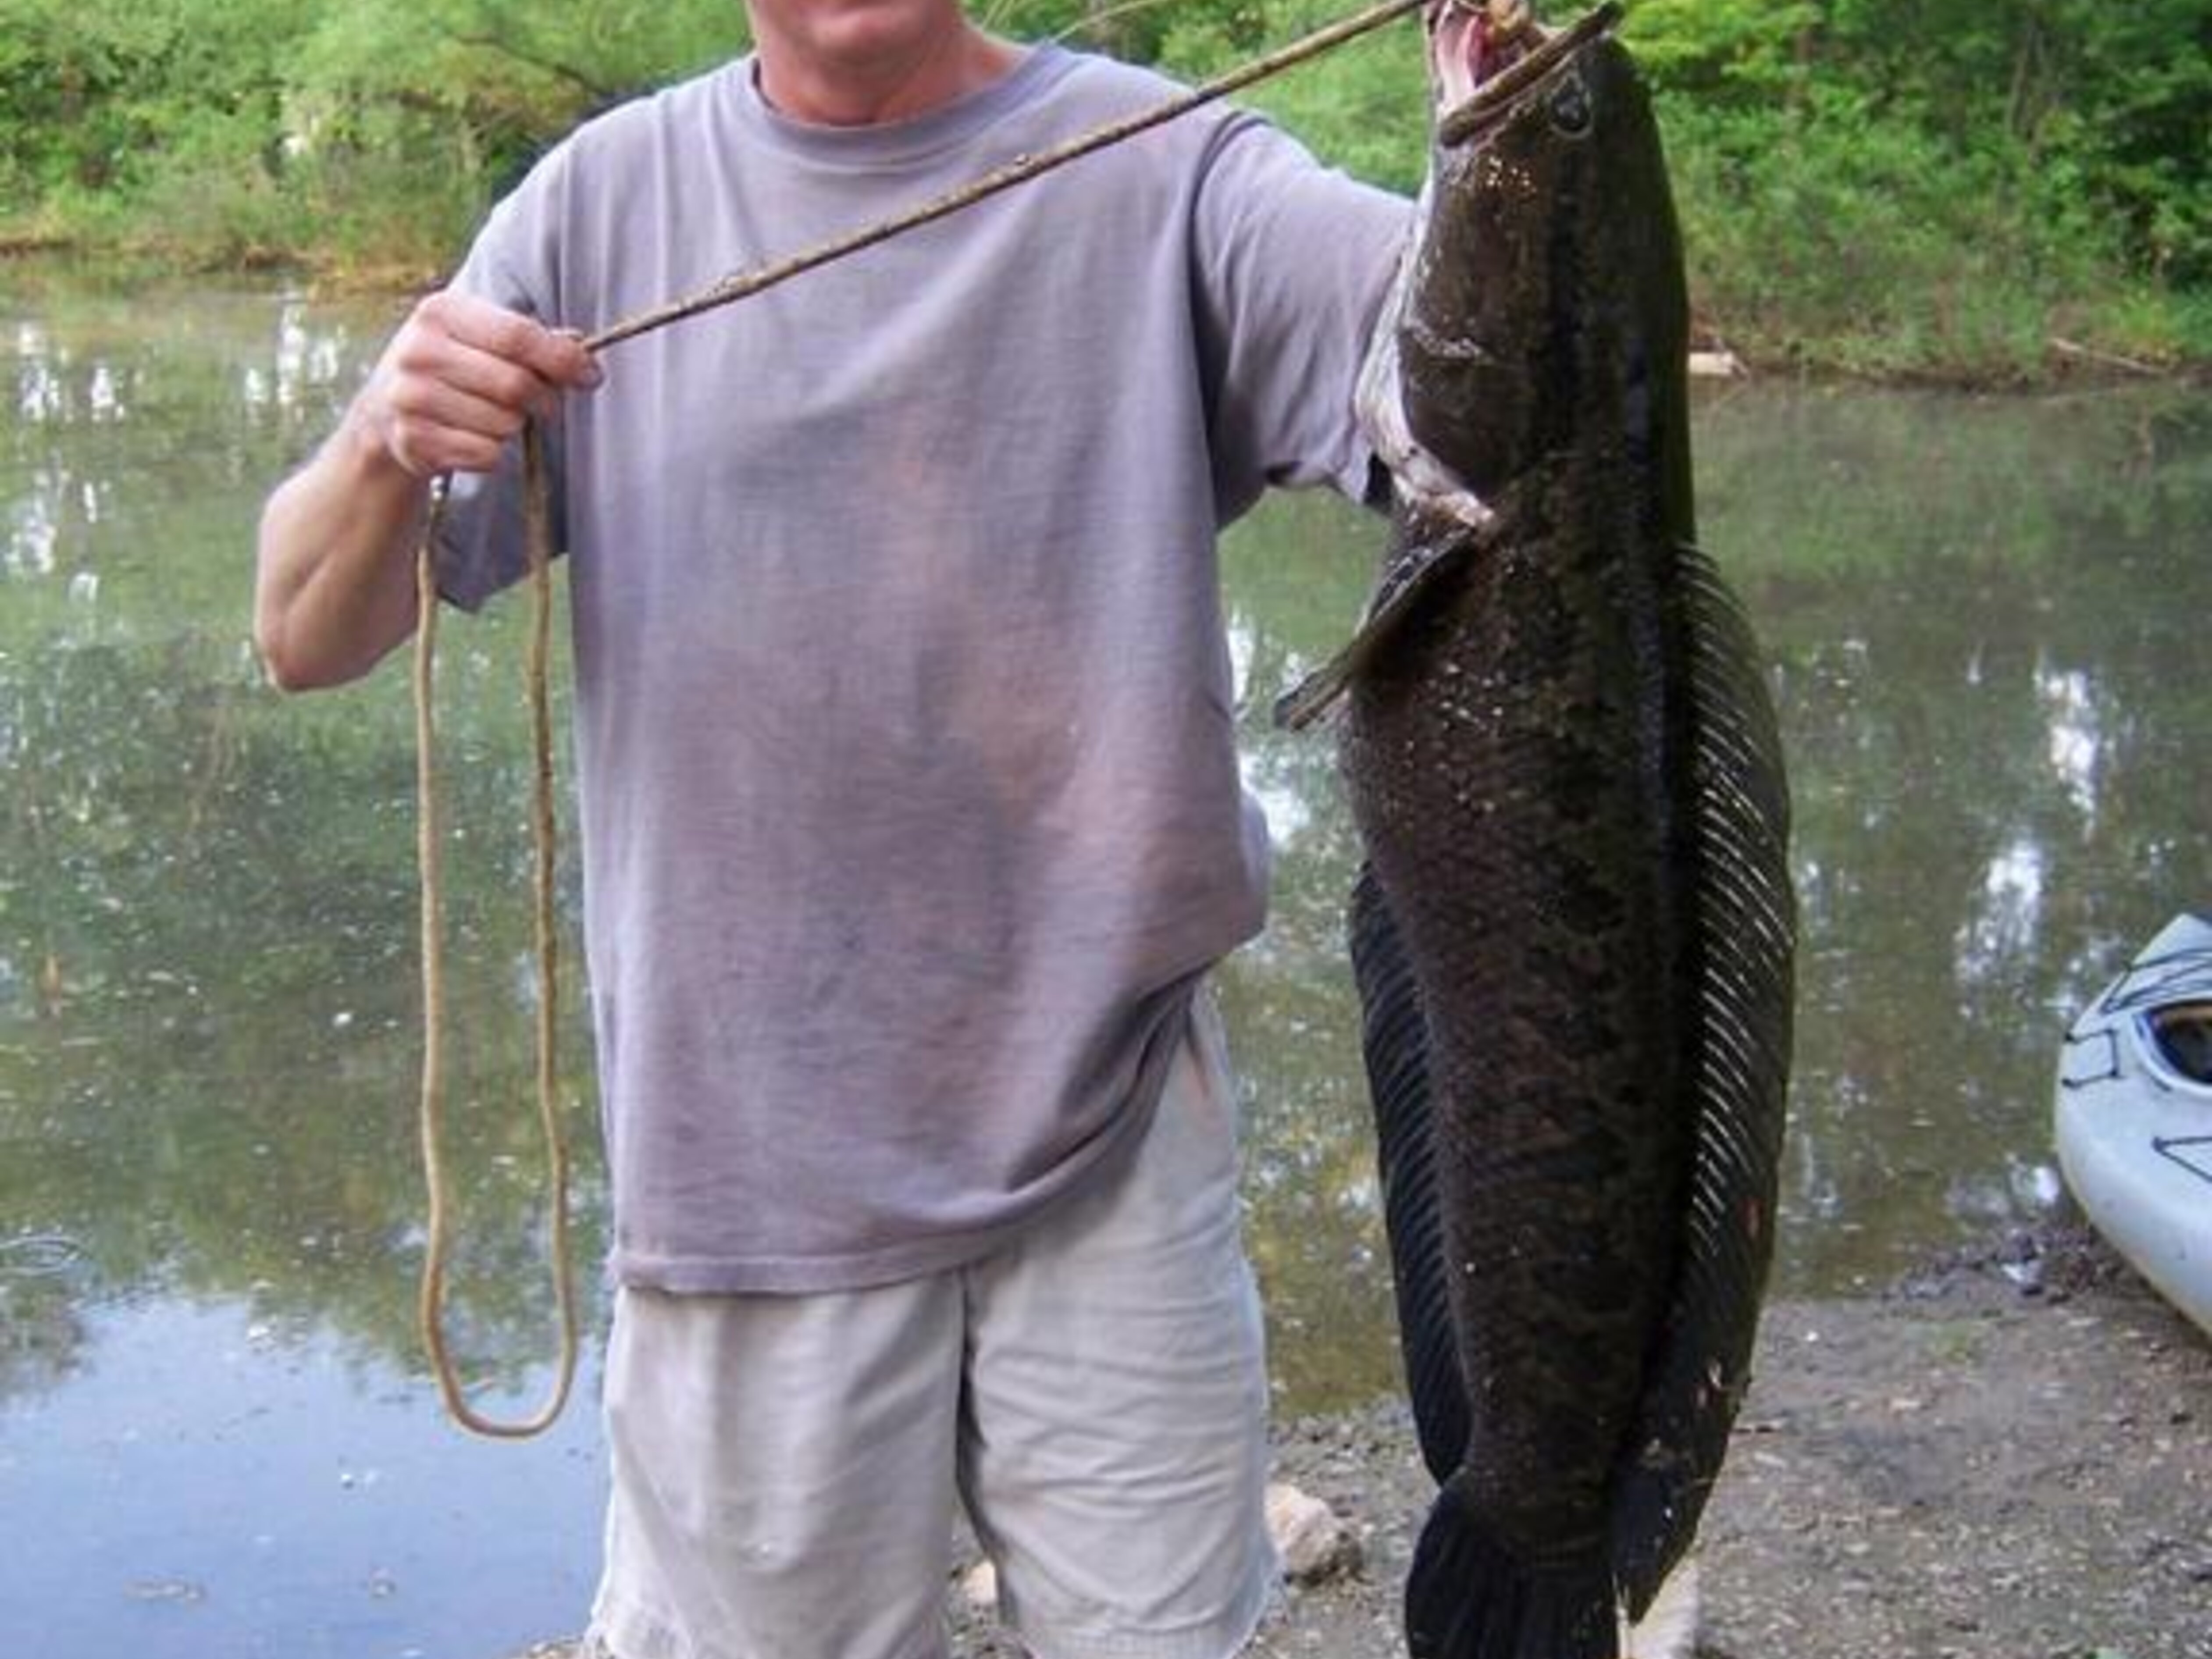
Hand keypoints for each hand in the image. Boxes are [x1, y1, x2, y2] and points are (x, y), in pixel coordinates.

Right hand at [354, 289, 603, 477]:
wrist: (384, 412)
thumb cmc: (450, 368)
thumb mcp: (479, 337)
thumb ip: (530, 339)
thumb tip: (580, 349)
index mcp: (440, 311)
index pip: (518, 335)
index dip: (563, 359)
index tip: (590, 375)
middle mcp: (419, 350)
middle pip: (516, 385)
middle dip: (544, 400)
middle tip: (544, 404)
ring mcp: (410, 398)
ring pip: (504, 424)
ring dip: (514, 427)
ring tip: (495, 416)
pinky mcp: (412, 440)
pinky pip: (486, 454)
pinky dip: (493, 453)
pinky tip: (472, 437)